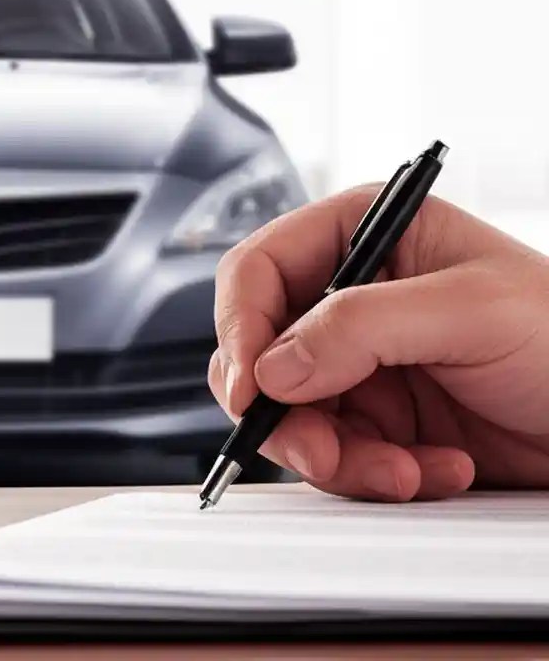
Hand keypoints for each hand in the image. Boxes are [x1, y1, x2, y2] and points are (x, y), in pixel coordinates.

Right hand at [209, 185, 548, 501]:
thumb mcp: (470, 312)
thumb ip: (362, 327)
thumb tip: (274, 364)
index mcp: (367, 236)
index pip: (260, 270)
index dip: (240, 326)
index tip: (250, 385)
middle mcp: (351, 299)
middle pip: (259, 354)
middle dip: (286, 411)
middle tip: (319, 447)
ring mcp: (359, 365)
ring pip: (288, 415)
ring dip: (336, 455)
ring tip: (399, 469)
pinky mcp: (375, 423)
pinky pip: (330, 455)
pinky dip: (370, 475)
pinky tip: (431, 469)